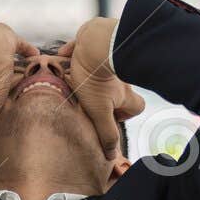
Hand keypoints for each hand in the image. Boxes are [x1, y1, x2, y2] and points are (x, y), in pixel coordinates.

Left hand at [63, 17, 144, 159]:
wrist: (95, 43)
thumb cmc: (96, 79)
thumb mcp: (99, 112)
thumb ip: (106, 133)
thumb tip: (111, 156)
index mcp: (123, 94)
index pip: (135, 107)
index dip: (126, 114)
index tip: (112, 118)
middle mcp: (119, 78)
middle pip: (120, 90)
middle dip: (107, 96)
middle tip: (90, 100)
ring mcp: (107, 62)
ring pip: (103, 72)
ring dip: (91, 77)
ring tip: (74, 81)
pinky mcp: (93, 46)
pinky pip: (85, 51)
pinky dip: (76, 55)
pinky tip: (63, 57)